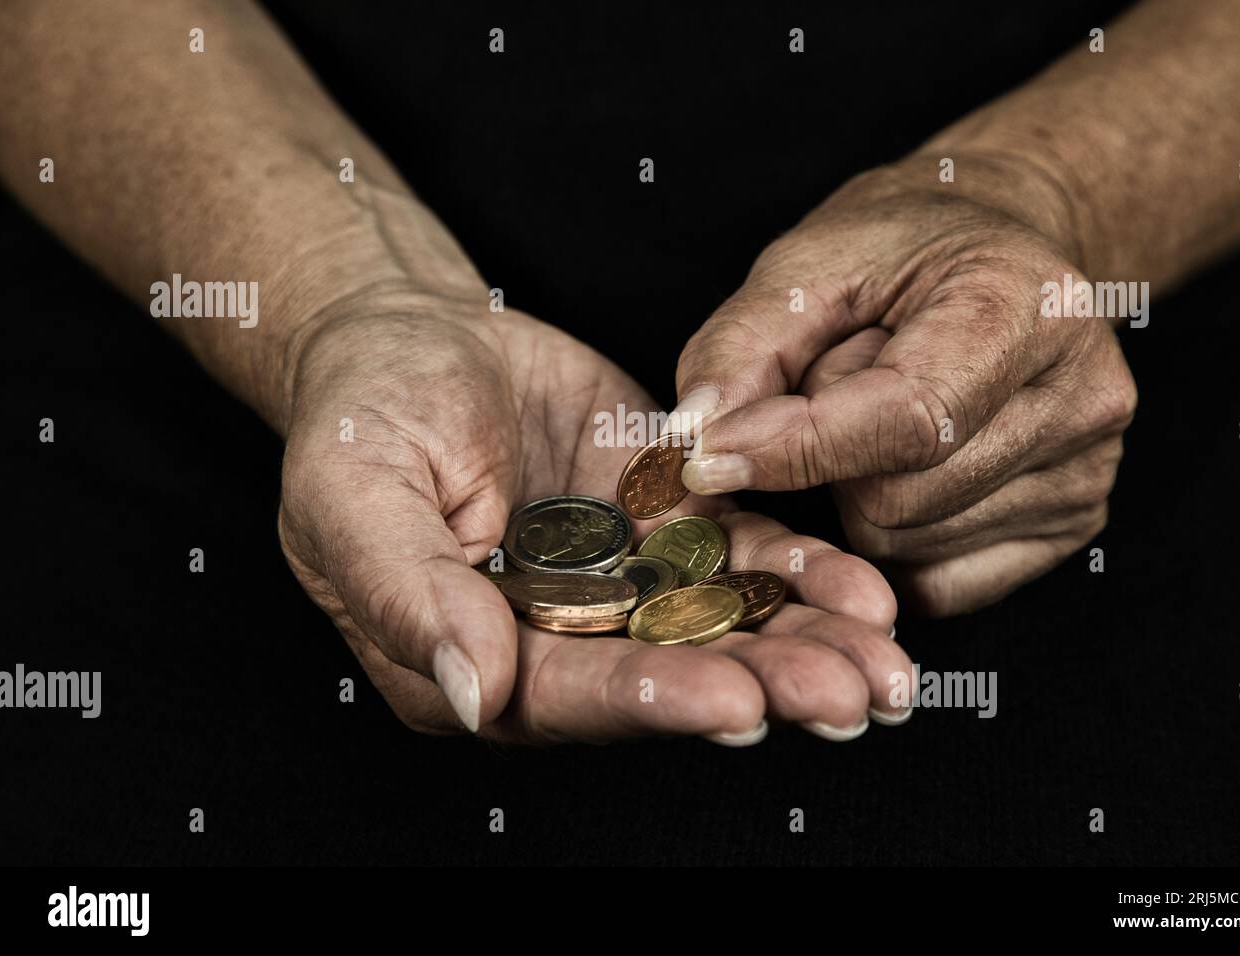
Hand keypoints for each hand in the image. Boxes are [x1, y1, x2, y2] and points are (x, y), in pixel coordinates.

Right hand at [277, 286, 908, 743]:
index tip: (736, 703)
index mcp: (473, 659)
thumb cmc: (360, 417)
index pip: (569, 694)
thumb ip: (408, 596)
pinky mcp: (664, 524)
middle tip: (852, 696)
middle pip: (667, 671)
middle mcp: (556, 639)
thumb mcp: (352, 499)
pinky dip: (802, 573)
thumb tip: (478, 694)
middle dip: (762, 685)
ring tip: (887, 662)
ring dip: (805, 644)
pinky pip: (741, 555)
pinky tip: (865, 592)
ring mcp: (618, 582)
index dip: (653, 697)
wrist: (410, 337)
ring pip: (720, 624)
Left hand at [674, 154, 1136, 615]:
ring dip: (854, 494)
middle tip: (838, 387)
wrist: (996, 253)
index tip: (708, 458)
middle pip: (897, 500)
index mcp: (1030, 304)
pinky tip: (909, 468)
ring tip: (880, 415)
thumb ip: (741, 350)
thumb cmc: (900, 252)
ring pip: (906, 545)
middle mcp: (1085, 395)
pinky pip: (937, 583)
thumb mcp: (806, 264)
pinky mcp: (1074, 527)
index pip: (908, 420)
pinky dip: (893, 539)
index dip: (797, 450)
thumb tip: (695, 444)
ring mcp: (1091, 471)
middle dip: (826, 458)